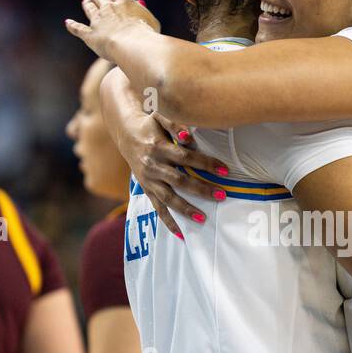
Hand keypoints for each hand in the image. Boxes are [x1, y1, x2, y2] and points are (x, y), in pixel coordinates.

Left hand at [65, 0, 159, 60]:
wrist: (132, 44)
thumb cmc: (147, 35)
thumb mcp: (152, 23)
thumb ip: (145, 17)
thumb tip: (142, 14)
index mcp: (125, 3)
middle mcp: (109, 9)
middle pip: (102, 0)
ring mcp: (98, 21)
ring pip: (90, 10)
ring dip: (87, 4)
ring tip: (85, 0)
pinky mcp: (90, 35)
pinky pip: (78, 29)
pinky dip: (72, 25)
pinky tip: (67, 22)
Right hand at [111, 99, 226, 238]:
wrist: (126, 134)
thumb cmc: (150, 124)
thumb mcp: (160, 116)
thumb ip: (175, 124)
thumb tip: (189, 138)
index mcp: (158, 148)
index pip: (186, 157)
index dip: (205, 163)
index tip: (225, 170)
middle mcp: (152, 166)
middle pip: (179, 180)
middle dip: (201, 189)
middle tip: (222, 195)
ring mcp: (148, 181)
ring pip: (168, 199)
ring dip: (185, 209)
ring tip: (203, 218)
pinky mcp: (146, 190)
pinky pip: (157, 209)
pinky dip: (169, 223)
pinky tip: (181, 235)